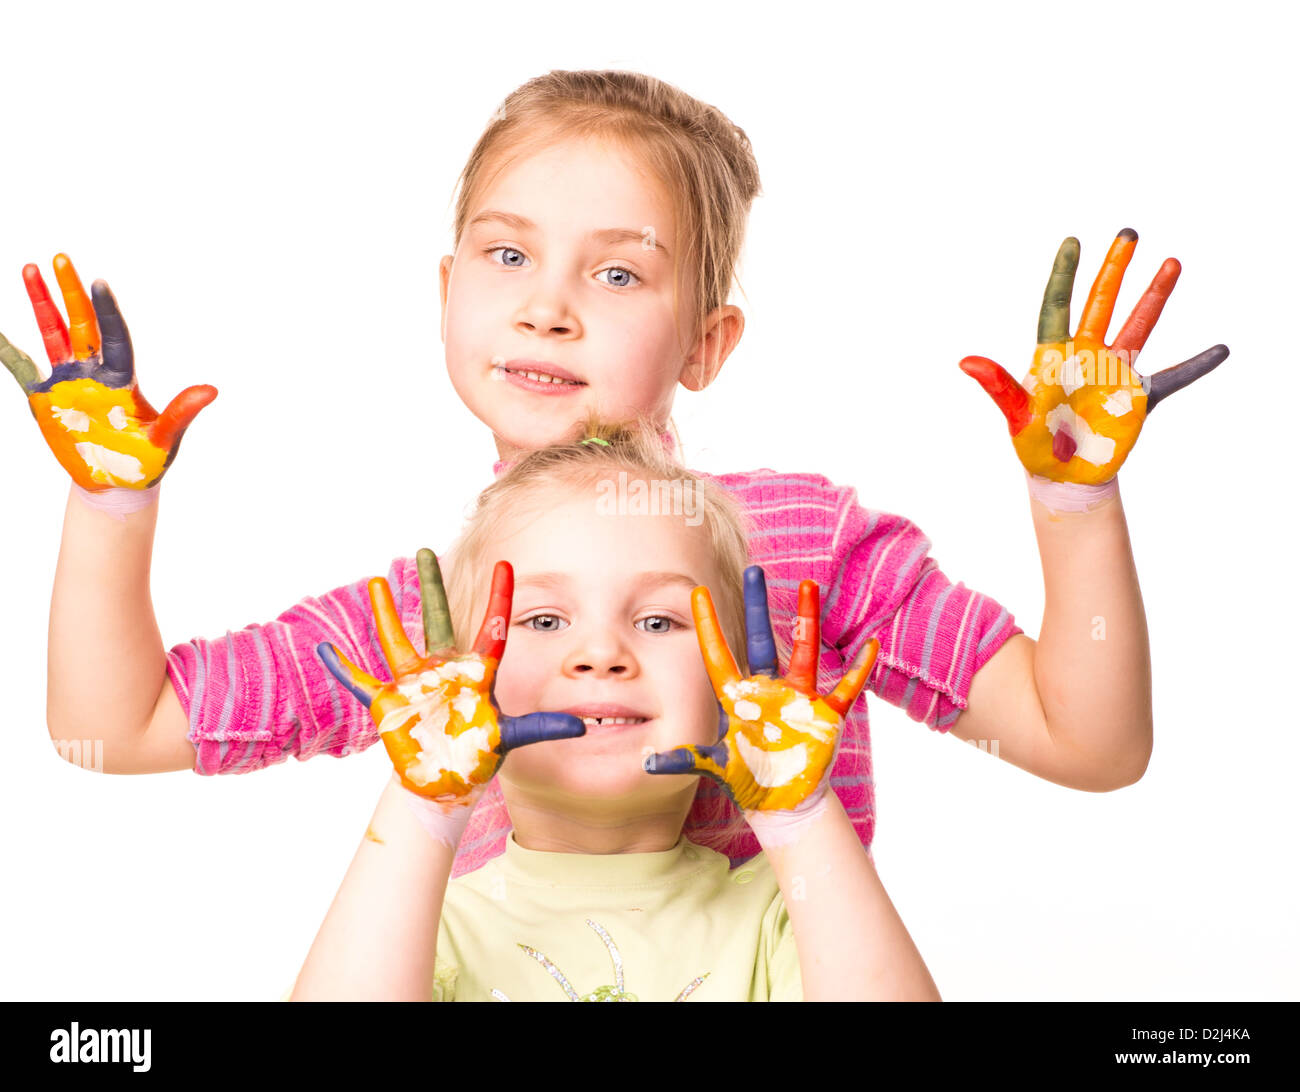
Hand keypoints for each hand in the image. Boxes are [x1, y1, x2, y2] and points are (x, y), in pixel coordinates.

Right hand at [0, 253, 215, 490]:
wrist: (117, 485)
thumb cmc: (146, 461)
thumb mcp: (166, 439)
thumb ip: (181, 413)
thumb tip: (211, 391)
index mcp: (122, 378)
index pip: (114, 335)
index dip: (106, 310)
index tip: (100, 282)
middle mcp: (94, 372)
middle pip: (80, 324)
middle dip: (71, 292)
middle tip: (61, 258)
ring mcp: (68, 382)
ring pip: (52, 333)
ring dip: (41, 303)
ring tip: (31, 269)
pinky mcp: (44, 398)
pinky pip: (22, 368)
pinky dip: (8, 350)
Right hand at [318, 549, 584, 808]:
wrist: (448, 780)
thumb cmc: (480, 755)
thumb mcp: (512, 737)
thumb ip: (543, 728)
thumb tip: (583, 727)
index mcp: (477, 673)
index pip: (492, 627)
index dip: (499, 596)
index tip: (506, 563)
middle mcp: (445, 669)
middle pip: (438, 618)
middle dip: (431, 585)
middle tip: (425, 551)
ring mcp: (414, 684)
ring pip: (396, 640)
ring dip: (384, 613)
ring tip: (376, 581)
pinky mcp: (389, 703)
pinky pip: (360, 682)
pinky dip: (341, 669)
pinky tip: (324, 649)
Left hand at [645, 566, 877, 813]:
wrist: (782, 802)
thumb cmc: (748, 780)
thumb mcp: (715, 766)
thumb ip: (685, 760)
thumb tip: (647, 763)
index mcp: (738, 698)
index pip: (718, 655)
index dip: (709, 626)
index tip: (697, 592)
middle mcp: (768, 690)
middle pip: (761, 640)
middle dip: (757, 607)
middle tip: (755, 569)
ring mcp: (798, 699)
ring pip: (804, 651)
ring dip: (807, 620)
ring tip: (810, 586)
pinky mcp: (825, 716)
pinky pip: (846, 688)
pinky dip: (859, 669)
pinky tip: (869, 645)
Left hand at [959, 229, 1227, 484]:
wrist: (1062, 477)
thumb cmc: (1034, 445)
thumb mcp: (1017, 416)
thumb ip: (1000, 386)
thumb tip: (966, 361)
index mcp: (1054, 356)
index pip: (1057, 306)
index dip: (1064, 275)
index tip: (1073, 242)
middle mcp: (1087, 356)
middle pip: (1101, 303)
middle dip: (1114, 269)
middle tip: (1128, 233)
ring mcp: (1114, 373)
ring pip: (1138, 325)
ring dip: (1154, 296)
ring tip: (1171, 262)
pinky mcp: (1138, 398)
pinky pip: (1173, 378)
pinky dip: (1196, 365)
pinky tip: (1220, 349)